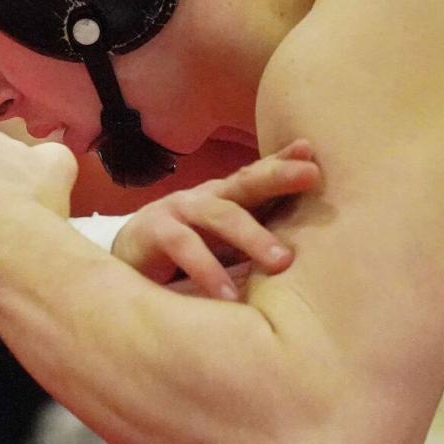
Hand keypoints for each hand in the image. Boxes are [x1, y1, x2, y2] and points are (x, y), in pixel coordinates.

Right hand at [111, 139, 319, 300]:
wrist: (125, 266)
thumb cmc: (187, 256)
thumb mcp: (226, 244)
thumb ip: (258, 238)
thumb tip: (318, 252)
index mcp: (227, 198)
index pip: (259, 176)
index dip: (285, 162)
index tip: (312, 150)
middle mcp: (205, 198)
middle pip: (245, 182)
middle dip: (278, 175)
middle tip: (311, 174)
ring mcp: (178, 211)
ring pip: (219, 214)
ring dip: (251, 235)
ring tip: (282, 262)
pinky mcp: (154, 233)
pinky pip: (184, 248)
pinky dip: (207, 270)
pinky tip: (229, 293)